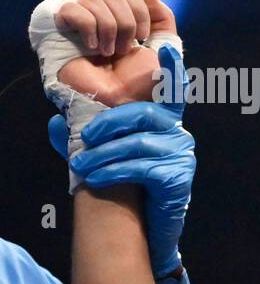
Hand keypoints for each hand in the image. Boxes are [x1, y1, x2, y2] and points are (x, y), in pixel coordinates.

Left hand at [48, 45, 192, 276]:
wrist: (142, 234)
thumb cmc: (126, 190)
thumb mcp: (101, 158)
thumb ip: (80, 140)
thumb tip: (55, 122)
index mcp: (162, 122)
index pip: (170, 91)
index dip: (170, 70)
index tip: (162, 49)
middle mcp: (177, 134)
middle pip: (144, 114)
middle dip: (108, 124)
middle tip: (84, 140)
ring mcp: (181, 156)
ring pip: (139, 143)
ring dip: (104, 155)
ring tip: (80, 168)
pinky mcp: (178, 179)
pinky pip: (143, 167)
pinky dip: (115, 172)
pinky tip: (99, 179)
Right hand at [54, 0, 177, 105]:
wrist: (120, 106)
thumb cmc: (143, 86)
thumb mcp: (166, 51)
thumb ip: (163, 19)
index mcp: (126, 20)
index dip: (140, 10)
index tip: (143, 38)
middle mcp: (104, 18)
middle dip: (126, 22)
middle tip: (124, 50)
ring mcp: (82, 24)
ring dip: (108, 30)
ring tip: (107, 54)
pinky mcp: (62, 31)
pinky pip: (73, 9)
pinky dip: (87, 29)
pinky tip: (90, 48)